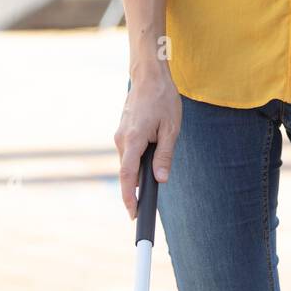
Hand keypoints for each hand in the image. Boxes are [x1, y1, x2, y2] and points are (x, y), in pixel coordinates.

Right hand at [114, 65, 181, 218]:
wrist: (149, 76)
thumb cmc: (163, 99)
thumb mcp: (171, 129)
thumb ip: (164, 155)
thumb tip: (160, 179)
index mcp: (133, 140)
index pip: (127, 176)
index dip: (129, 198)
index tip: (133, 214)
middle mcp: (121, 139)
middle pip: (128, 171)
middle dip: (138, 186)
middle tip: (150, 202)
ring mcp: (120, 135)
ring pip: (130, 161)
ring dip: (141, 167)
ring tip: (159, 156)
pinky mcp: (123, 131)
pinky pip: (130, 151)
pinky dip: (139, 157)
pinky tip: (153, 146)